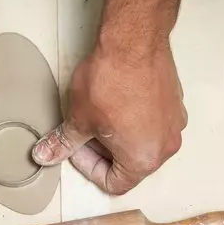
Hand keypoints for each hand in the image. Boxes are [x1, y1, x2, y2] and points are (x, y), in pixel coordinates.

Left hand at [32, 35, 186, 194]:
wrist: (134, 41)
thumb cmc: (111, 80)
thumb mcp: (78, 118)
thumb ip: (64, 143)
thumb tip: (47, 154)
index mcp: (143, 160)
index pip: (113, 183)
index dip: (88, 168)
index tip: (77, 148)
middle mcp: (165, 146)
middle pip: (130, 165)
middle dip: (104, 152)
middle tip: (85, 131)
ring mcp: (175, 123)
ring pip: (142, 142)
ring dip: (119, 135)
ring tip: (100, 114)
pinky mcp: (176, 102)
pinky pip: (153, 121)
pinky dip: (135, 119)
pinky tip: (117, 99)